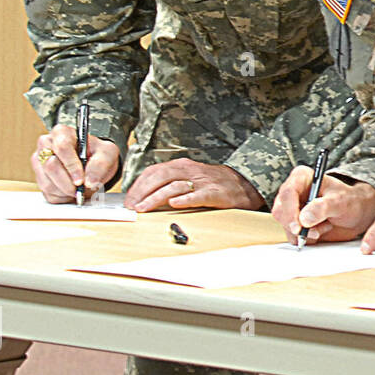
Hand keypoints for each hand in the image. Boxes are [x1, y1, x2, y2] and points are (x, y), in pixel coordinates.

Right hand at [32, 126, 120, 203]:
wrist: (94, 164)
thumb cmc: (98, 154)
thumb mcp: (107, 154)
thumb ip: (100, 165)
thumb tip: (89, 182)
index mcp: (62, 133)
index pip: (62, 147)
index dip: (71, 166)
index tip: (81, 180)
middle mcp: (46, 145)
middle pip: (51, 166)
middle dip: (68, 183)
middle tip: (82, 189)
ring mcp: (39, 162)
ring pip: (47, 183)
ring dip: (66, 191)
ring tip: (80, 188)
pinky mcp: (39, 178)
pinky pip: (48, 193)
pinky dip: (63, 197)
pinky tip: (72, 190)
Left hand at [124, 160, 263, 212]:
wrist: (246, 183)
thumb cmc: (215, 183)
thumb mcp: (190, 177)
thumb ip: (170, 183)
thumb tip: (144, 197)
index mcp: (182, 166)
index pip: (154, 172)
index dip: (138, 186)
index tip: (128, 199)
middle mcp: (190, 171)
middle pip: (160, 177)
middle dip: (142, 192)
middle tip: (132, 207)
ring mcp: (203, 182)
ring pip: (175, 186)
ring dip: (156, 198)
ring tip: (144, 209)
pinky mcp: (216, 193)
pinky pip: (199, 195)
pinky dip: (185, 199)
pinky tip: (174, 204)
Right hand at [272, 167, 374, 244]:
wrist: (355, 214)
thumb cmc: (350, 201)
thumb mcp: (341, 201)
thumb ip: (323, 207)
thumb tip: (304, 219)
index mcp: (302, 178)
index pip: (287, 193)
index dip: (290, 211)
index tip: (299, 227)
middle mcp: (293, 192)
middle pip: (280, 212)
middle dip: (297, 226)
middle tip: (316, 232)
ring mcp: (292, 209)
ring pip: (286, 227)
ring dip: (306, 233)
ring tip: (325, 225)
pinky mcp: (295, 224)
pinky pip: (293, 237)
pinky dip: (307, 239)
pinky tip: (321, 230)